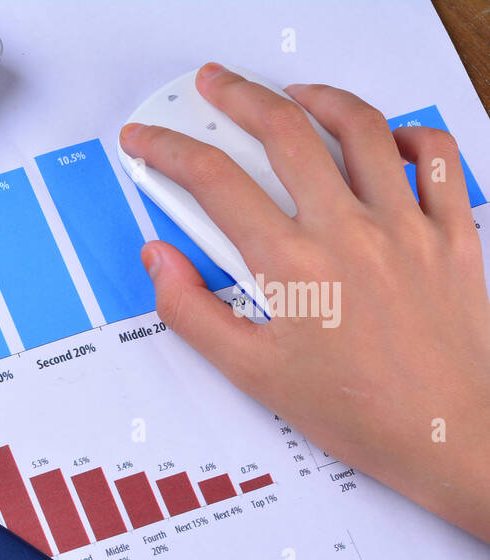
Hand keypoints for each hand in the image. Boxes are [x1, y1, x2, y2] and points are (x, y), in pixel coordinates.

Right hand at [120, 63, 489, 542]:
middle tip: (214, 84)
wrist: (448, 436)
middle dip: (238, 96)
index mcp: (293, 267)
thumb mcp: (250, 374)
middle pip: (284, 133)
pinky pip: (435, 159)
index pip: (215, 183)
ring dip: (320, 98)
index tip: (149, 139)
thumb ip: (192, 311)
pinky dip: (408, 135)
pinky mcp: (451, 233)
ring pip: (362, 128)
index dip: (170, 150)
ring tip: (294, 92)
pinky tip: (386, 138)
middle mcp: (349, 232)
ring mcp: (406, 226)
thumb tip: (161, 259)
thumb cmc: (357, 412)